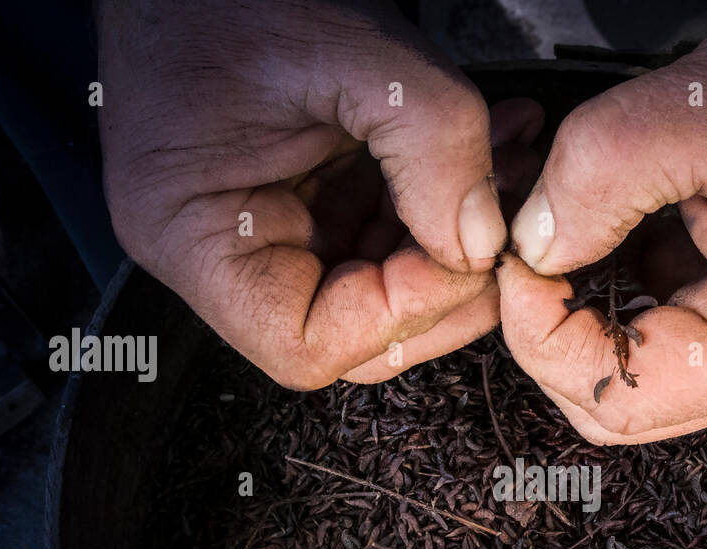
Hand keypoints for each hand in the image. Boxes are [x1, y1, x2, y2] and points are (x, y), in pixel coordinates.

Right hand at [98, 0, 540, 388]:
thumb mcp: (350, 48)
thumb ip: (433, 143)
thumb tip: (485, 242)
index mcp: (194, 238)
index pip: (307, 343)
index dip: (399, 313)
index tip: (466, 256)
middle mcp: (224, 250)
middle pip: (352, 332)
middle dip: (442, 286)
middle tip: (504, 233)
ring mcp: (266, 227)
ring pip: (380, 285)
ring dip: (456, 236)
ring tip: (511, 168)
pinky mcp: (301, 200)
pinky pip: (379, 229)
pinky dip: (440, 199)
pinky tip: (491, 152)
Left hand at [501, 0, 706, 442]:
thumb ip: (600, 177)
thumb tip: (528, 243)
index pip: (622, 397)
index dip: (544, 338)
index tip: (516, 259)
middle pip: (615, 398)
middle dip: (551, 331)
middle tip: (528, 249)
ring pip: (622, 360)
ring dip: (573, 302)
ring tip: (560, 222)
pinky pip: (644, 313)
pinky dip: (602, 273)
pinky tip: (598, 215)